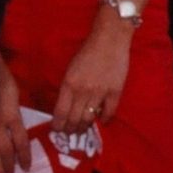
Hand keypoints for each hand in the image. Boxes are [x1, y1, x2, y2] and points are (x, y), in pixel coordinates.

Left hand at [52, 21, 131, 135]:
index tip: (57, 130)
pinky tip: (102, 120)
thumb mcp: (70, 70)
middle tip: (70, 133)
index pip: (60, 113)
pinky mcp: (115, 91)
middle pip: (74, 119)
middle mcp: (82, 92)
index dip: (58, 125)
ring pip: (89, 118)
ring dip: (85, 127)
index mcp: (68, 85)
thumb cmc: (87, 52)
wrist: (109, 39)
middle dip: (70, 129)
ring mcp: (100, 92)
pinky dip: (105, 119)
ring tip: (83, 129)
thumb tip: (67, 106)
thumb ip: (68, 88)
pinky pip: (109, 112)